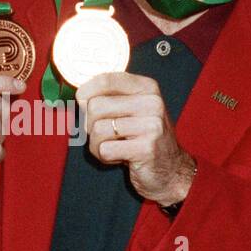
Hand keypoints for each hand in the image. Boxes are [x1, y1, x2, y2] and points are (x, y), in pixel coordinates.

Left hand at [75, 71, 195, 205]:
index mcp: (147, 88)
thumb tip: (79, 94)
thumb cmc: (145, 139)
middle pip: (95, 106)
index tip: (81, 103)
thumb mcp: (134, 110)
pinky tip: (120, 157)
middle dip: (90, 125)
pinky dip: (106, 158)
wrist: (171, 170)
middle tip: (104, 135)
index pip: (106, 80)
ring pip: (97, 129)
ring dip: (97, 144)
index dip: (85, 92)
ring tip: (114, 147)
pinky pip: (105, 150)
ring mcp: (151, 125)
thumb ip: (111, 97)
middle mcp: (151, 103)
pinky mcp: (146, 148)